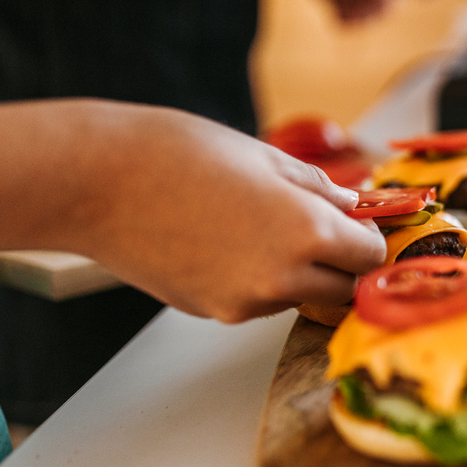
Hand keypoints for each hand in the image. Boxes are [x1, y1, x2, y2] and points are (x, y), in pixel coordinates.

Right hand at [69, 104, 385, 322]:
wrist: (97, 183)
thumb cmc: (178, 155)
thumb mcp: (265, 157)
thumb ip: (318, 188)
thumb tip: (352, 204)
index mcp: (306, 231)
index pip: (369, 255)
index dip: (369, 237)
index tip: (360, 222)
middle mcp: (282, 277)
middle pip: (343, 289)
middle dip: (342, 264)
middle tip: (323, 230)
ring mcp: (246, 302)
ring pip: (298, 297)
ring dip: (299, 272)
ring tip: (259, 228)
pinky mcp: (213, 312)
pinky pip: (257, 301)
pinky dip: (258, 280)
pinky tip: (226, 243)